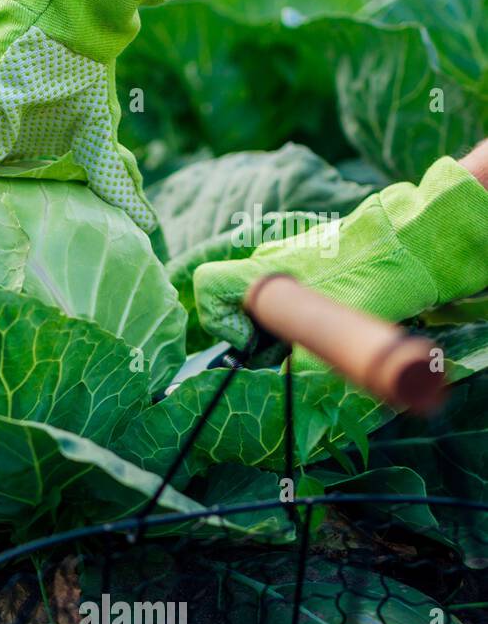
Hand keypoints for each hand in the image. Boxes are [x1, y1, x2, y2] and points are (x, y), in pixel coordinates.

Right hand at [194, 151, 487, 351]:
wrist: (414, 242)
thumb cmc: (375, 280)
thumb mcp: (336, 330)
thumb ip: (303, 361)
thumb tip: (284, 381)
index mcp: (266, 272)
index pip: (208, 287)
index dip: (219, 321)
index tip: (253, 340)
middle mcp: (268, 259)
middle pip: (233, 300)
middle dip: (252, 331)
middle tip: (285, 349)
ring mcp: (286, 254)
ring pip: (259, 296)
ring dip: (274, 323)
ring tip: (309, 335)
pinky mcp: (306, 256)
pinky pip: (281, 287)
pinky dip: (292, 309)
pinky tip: (324, 316)